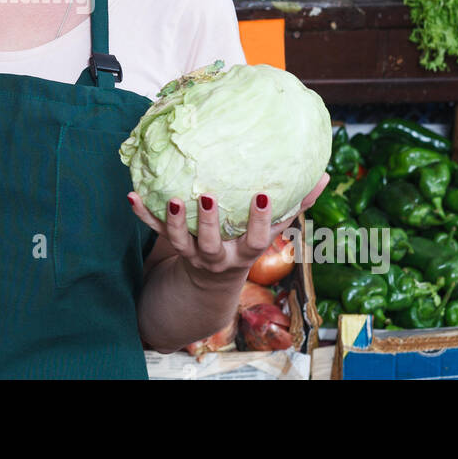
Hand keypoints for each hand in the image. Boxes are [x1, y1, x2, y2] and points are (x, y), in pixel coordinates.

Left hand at [129, 173, 329, 288]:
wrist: (211, 283)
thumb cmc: (247, 245)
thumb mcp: (274, 232)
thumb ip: (298, 204)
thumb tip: (326, 175)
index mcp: (245, 252)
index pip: (255, 240)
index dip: (258, 220)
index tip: (261, 195)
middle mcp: (218, 256)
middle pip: (213, 244)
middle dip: (210, 222)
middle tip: (206, 196)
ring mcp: (193, 254)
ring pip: (182, 242)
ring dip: (175, 221)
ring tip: (172, 200)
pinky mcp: (173, 246)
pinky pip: (155, 231)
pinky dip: (143, 214)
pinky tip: (132, 195)